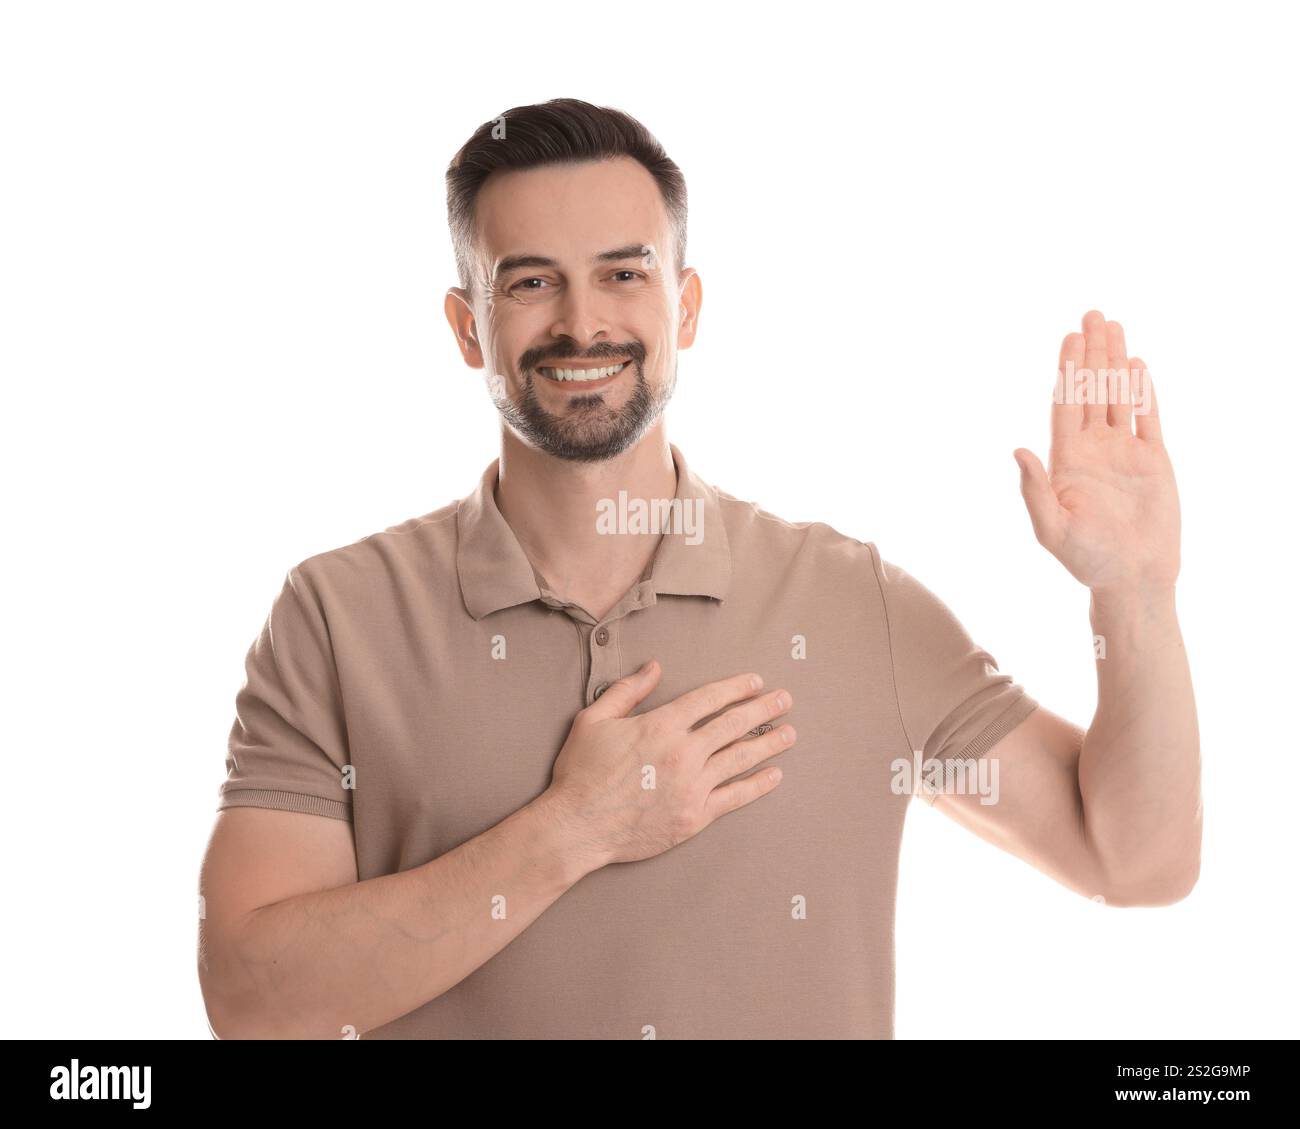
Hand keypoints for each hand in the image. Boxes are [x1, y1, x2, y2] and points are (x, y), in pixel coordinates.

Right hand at [542, 660, 795, 866]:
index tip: (755, 682)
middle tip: (785, 699)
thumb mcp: (594, 720)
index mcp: (661, 725)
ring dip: (769, 742)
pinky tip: (775, 774)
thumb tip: (654, 667)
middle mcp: (683, 752)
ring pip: (740, 757)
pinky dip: (758, 784)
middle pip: (733, 723)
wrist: (578, 826)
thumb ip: (627, 691)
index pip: (708, 699)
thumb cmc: (582, 772)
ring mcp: (692, 786)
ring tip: (789, 732)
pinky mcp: (695, 816)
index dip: (735, 687)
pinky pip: (735, 796)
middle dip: (763, 708)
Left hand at [1015, 309, 1179, 594]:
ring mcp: (1124, 453)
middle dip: (1092, 354)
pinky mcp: (1153, 461)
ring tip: (1114, 327)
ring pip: (1119, 397)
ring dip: (1116, 363)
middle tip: (1092, 314)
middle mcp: (1094, 450)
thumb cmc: (1087, 559)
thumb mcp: (1052, 528)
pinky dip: (1143, 393)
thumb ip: (1034, 490)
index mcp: (1067, 460)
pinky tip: (1137, 366)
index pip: (1066, 404)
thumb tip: (1018, 450)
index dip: (1068, 370)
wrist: (1132, 577)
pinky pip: (1148, 419)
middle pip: (1092, 391)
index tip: (1070, 338)